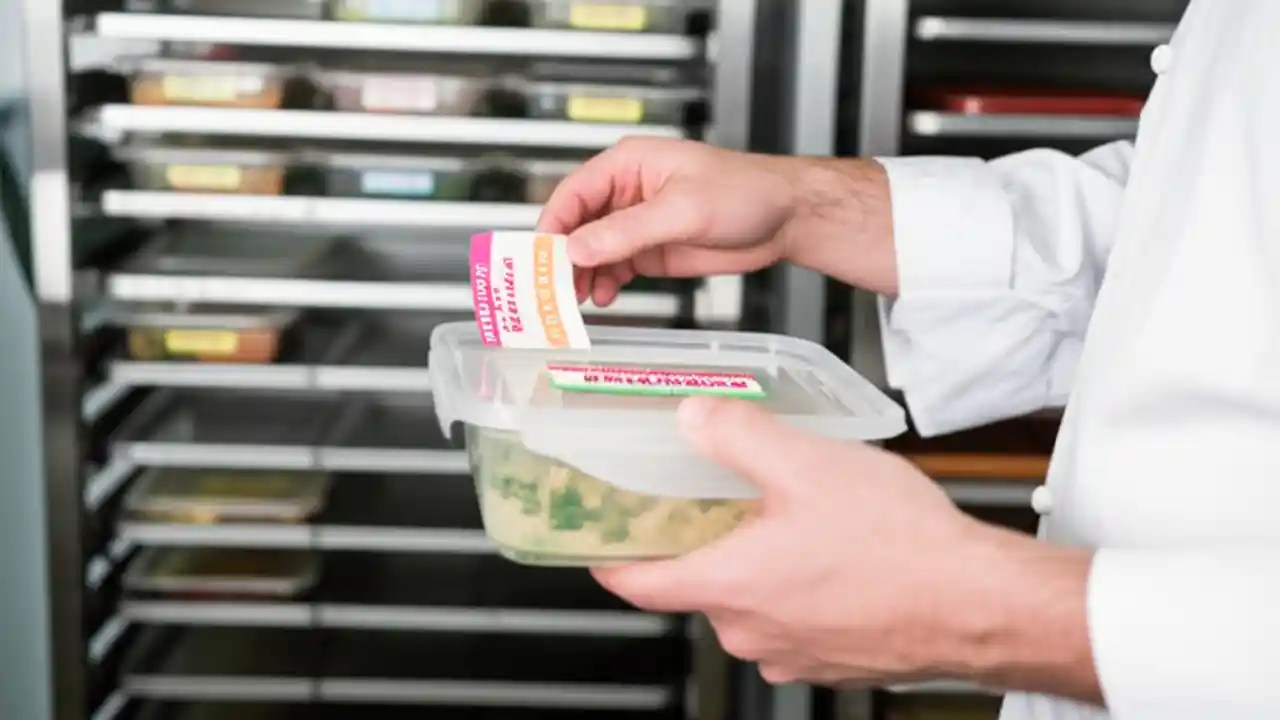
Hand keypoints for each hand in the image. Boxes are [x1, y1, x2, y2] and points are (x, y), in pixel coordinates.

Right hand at [536, 138, 897, 306]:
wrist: (786, 219)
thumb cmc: (745, 192)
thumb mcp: (683, 210)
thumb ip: (627, 231)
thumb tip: (578, 247)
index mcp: (628, 166)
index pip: (573, 195)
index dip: (552, 227)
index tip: (539, 259)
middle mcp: (625, 193)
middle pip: (576, 225)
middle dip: (562, 258)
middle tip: (552, 290)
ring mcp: (636, 224)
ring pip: (591, 251)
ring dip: (581, 275)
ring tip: (577, 300)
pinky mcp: (650, 250)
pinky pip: (613, 267)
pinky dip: (604, 283)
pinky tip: (604, 297)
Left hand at [593, 398, 1099, 699]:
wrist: (980, 604)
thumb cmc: (900, 547)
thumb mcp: (806, 464)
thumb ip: (736, 436)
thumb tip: (692, 420)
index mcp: (728, 585)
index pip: (634, 582)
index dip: (608, 557)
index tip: (597, 540)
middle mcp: (749, 631)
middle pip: (696, 584)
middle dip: (703, 541)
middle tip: (720, 498)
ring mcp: (792, 652)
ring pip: (749, 601)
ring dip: (756, 563)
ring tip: (790, 517)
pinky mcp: (832, 660)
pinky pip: (792, 619)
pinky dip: (797, 588)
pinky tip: (832, 553)